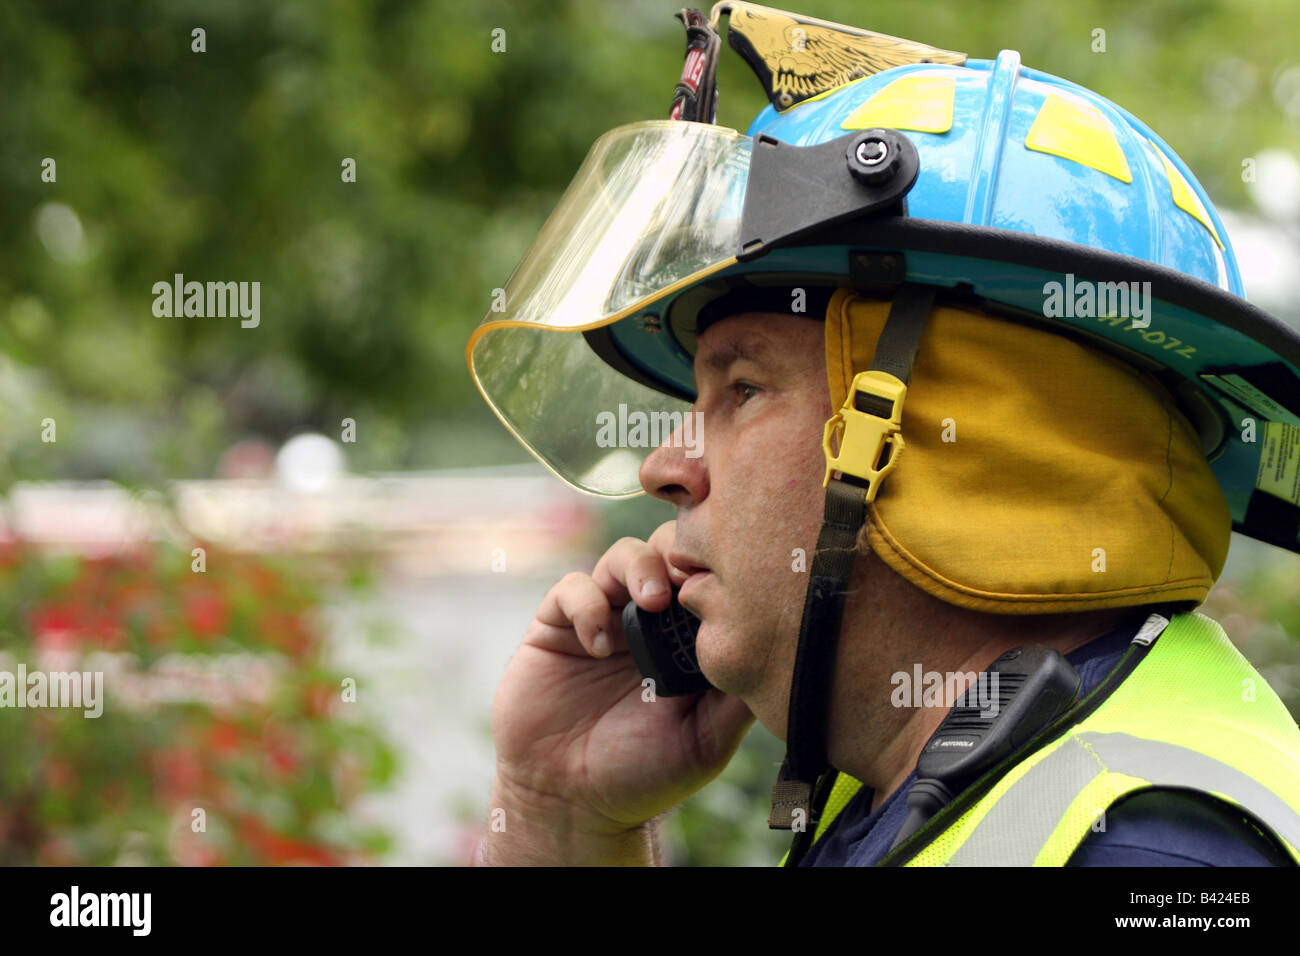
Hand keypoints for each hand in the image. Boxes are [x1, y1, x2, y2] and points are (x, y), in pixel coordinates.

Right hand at [485, 520, 753, 862]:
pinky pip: (572, 588)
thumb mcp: (707, 740)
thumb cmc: (644, 775)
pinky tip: (599, 644)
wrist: (571, 803)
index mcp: (687, 639)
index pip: (706, 578)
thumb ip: (737, 697)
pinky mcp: (557, 626)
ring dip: (639, 567)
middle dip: (680, 553)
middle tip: (688, 579)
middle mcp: (647, 620)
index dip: (717, 567)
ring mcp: (602, 617)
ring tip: (650, 602)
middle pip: (667, 550)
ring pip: (623, 556)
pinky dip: (586, 603)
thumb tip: (778, 653)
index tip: (728, 581)